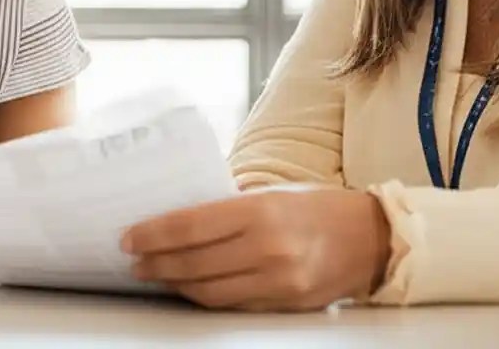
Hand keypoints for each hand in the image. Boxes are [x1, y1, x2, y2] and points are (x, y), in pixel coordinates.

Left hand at [121, 188, 391, 310]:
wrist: (371, 238)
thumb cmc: (315, 207)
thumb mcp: (271, 193)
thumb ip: (228, 205)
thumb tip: (175, 213)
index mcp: (261, 211)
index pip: (191, 225)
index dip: (153, 234)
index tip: (128, 237)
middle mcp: (269, 248)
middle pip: (193, 263)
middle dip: (155, 263)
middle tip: (133, 260)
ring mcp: (278, 282)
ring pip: (209, 292)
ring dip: (175, 284)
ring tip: (154, 274)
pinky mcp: (285, 305)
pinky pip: (233, 306)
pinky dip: (205, 297)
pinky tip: (189, 287)